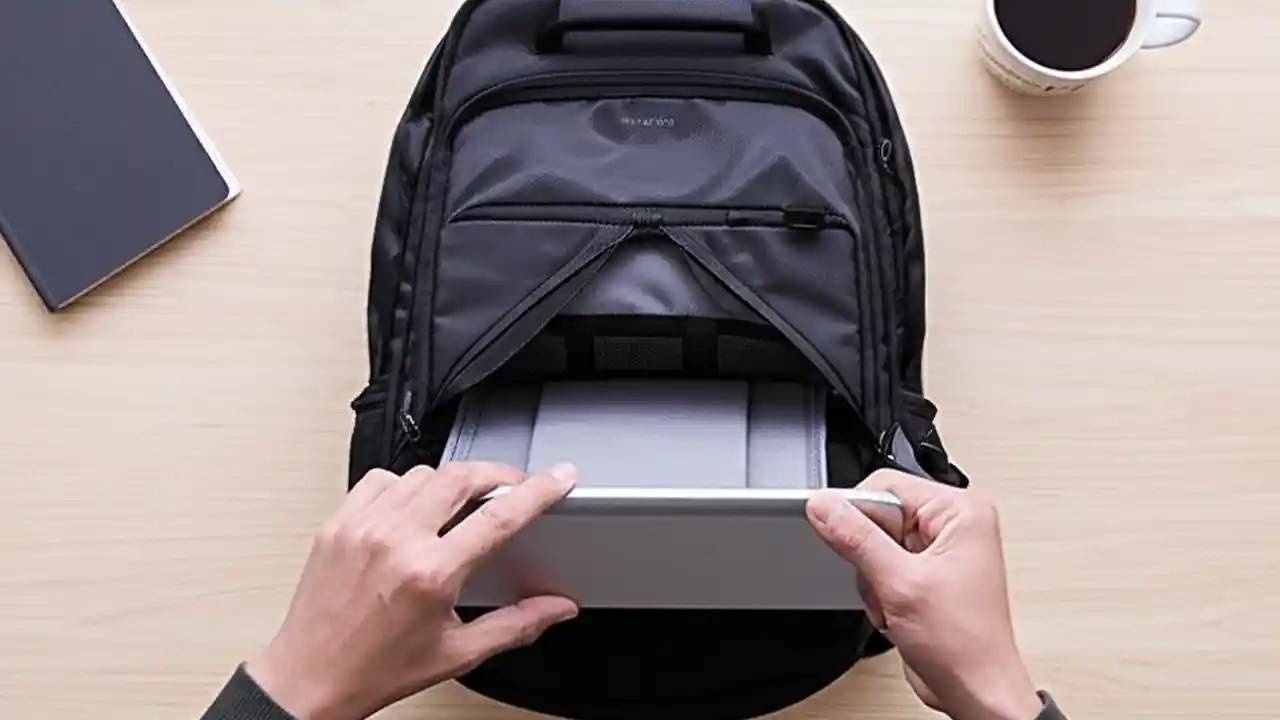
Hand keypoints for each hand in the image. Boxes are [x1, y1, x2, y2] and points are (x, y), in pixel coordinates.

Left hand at [246, 463, 579, 719]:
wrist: (309, 679)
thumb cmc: (374, 670)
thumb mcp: (457, 653)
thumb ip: (516, 625)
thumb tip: (556, 609)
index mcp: (430, 574)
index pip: (499, 516)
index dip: (538, 490)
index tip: (558, 477)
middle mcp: (395, 541)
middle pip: (461, 476)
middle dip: (497, 474)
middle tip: (513, 485)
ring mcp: (362, 527)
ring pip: (422, 473)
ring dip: (451, 480)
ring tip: (462, 502)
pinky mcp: (337, 524)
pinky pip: (379, 480)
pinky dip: (404, 484)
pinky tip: (411, 506)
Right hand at [807, 471, 1041, 719]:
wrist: (975, 690)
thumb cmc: (965, 644)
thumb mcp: (900, 583)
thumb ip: (856, 539)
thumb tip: (824, 505)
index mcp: (960, 511)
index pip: (885, 486)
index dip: (857, 513)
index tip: (844, 538)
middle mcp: (953, 525)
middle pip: (877, 515)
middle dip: (869, 554)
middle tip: (885, 581)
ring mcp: (939, 550)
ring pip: (872, 543)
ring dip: (872, 577)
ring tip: (896, 601)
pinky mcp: (925, 573)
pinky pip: (880, 566)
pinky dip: (878, 590)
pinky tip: (897, 609)